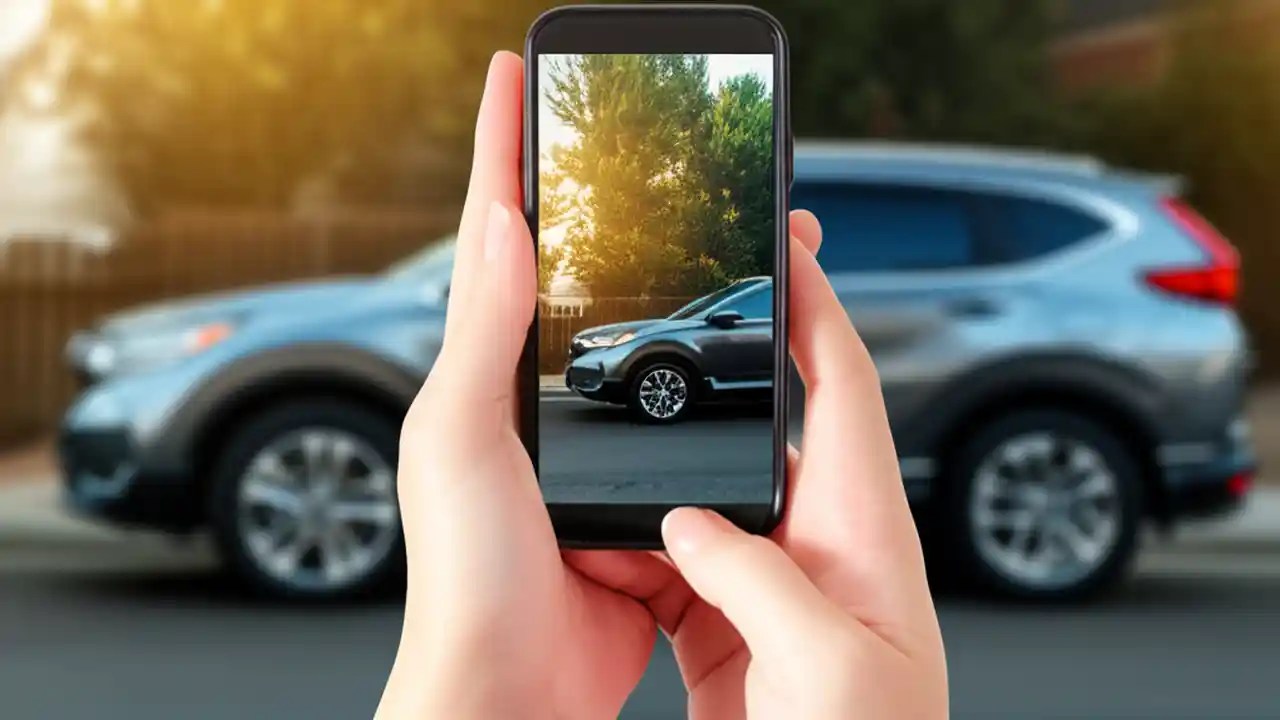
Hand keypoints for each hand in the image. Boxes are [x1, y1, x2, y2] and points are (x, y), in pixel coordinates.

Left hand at [375, 52, 656, 719]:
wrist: (511, 691)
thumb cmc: (464, 579)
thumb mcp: (457, 440)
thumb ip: (482, 332)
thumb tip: (500, 219)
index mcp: (482, 372)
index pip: (494, 238)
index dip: (506, 151)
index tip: (518, 76)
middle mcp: (532, 402)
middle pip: (581, 282)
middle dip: (616, 211)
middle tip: (646, 147)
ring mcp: (591, 449)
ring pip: (646, 350)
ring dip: (680, 294)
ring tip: (720, 236)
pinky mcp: (641, 500)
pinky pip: (686, 431)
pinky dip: (714, 395)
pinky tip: (740, 360)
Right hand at [568, 215, 948, 716]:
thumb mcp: (829, 667)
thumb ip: (758, 580)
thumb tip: (689, 527)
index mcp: (863, 536)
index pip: (844, 389)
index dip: (817, 308)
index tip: (787, 243)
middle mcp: (821, 547)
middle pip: (771, 423)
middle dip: (730, 360)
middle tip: (685, 302)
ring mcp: (774, 584)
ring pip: (710, 489)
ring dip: (665, 460)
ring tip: (616, 423)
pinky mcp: (730, 623)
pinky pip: (675, 556)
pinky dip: (635, 537)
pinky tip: (602, 537)